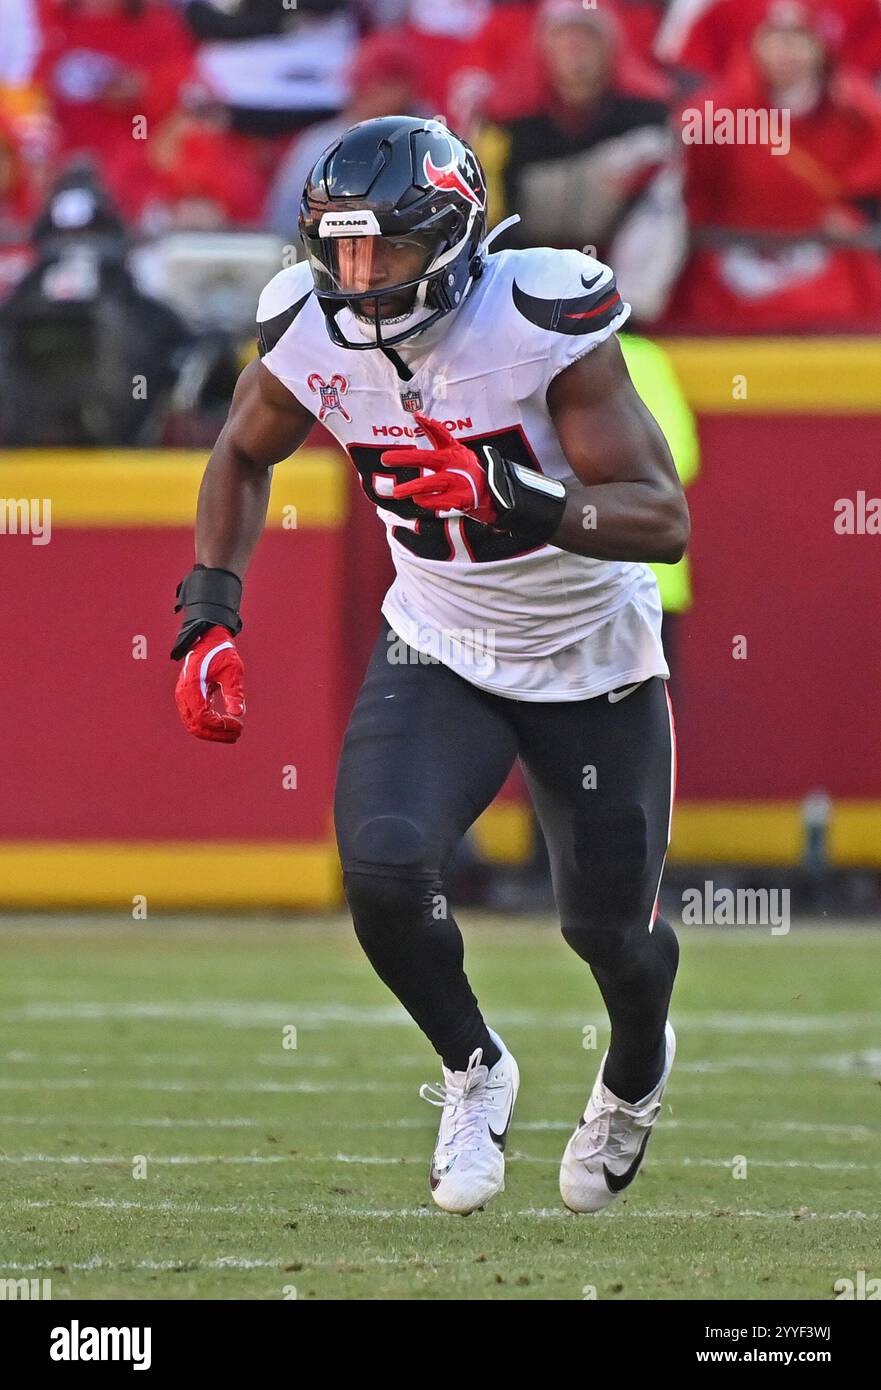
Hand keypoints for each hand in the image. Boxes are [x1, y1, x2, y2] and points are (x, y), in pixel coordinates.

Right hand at [175, 625, 245, 742]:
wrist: (209, 641)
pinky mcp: (187, 699)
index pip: (203, 717)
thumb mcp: (233, 671)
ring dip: (213, 733)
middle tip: (238, 733)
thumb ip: (234, 692)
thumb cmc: (222, 654)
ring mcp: (183, 697)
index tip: (239, 724)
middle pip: (195, 726)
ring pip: (193, 726)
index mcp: (192, 687)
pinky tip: (226, 725)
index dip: (221, 726)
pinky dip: (209, 727)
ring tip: (234, 733)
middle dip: (217, 734)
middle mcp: (183, 694)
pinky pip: (194, 719)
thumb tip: (238, 714)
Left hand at [380, 413, 497, 524]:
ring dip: (412, 488)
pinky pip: (436, 501)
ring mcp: (458, 482)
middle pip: (428, 459)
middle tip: (385, 459)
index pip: (442, 435)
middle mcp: (455, 464)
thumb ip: (438, 436)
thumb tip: (418, 415)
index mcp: (454, 451)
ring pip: (430, 484)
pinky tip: (418, 500)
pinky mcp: (459, 499)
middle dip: (407, 458)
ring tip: (396, 492)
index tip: (417, 416)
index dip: (430, 425)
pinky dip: (425, 501)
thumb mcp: (456, 451)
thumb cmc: (466, 470)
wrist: (491, 494)